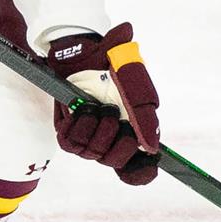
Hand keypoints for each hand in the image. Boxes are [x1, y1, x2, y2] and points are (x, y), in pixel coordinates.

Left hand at [46, 23, 160, 185]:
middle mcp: (111, 138)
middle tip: (117, 114)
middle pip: (116, 163)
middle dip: (120, 141)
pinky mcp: (68, 130)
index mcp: (133, 131)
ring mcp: (89, 135)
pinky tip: (84, 109)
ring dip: (99, 128)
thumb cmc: (113, 64)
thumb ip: (146, 116)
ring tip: (99, 106)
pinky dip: (79, 125)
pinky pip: (71, 143)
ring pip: (93, 154)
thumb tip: (152, 148)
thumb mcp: (135, 85)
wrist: (85, 48)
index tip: (148, 164)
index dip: (142, 173)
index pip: (138, 169)